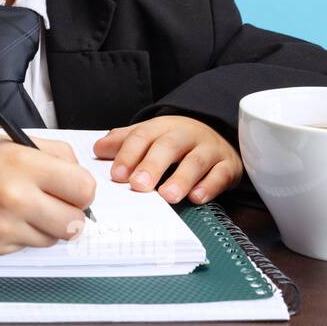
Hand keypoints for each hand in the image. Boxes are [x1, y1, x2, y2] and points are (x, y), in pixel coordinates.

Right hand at [0, 133, 97, 256]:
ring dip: (46, 226)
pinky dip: (21, 235)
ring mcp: (0, 226)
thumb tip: (84, 185)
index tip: (72, 187)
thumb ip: (57, 156)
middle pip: (74, 223)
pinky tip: (2, 217)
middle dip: (70, 213)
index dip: (81, 189)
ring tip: (23, 207)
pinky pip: (26, 248)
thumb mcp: (15, 141)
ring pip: (52, 239)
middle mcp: (12, 197)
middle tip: (55, 202)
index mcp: (21, 163)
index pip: (83, 188)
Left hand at [93, 116, 243, 204]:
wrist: (216, 133)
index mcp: (161, 128)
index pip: (142, 136)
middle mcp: (186, 135)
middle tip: (138, 185)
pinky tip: (197, 197)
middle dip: (152, 165)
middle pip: (168, 146)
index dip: (128, 155)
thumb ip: (123, 142)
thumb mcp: (148, 136)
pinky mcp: (228, 165)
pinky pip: (221, 174)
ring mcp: (209, 149)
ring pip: (196, 161)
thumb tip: (98, 150)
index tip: (117, 175)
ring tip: (168, 196)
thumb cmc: (174, 142)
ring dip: (182, 178)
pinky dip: (210, 186)